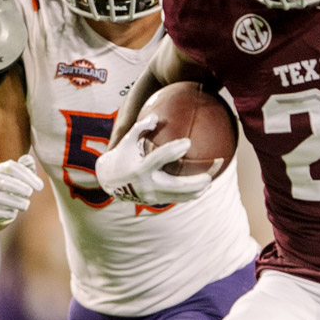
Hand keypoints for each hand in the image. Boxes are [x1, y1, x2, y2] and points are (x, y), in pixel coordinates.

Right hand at [0, 155, 44, 229]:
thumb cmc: (14, 186)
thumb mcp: (22, 175)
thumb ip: (27, 166)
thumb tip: (28, 159)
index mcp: (0, 169)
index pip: (11, 167)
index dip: (26, 175)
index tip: (40, 187)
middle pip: (1, 182)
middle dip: (18, 187)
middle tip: (30, 192)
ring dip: (12, 200)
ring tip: (25, 204)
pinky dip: (2, 212)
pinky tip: (13, 213)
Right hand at [92, 115, 210, 205]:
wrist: (109, 181)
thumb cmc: (122, 156)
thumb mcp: (127, 140)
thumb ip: (140, 128)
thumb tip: (156, 117)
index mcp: (139, 168)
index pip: (159, 158)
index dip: (173, 150)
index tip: (188, 142)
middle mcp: (146, 184)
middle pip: (174, 186)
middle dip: (193, 183)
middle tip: (209, 176)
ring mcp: (150, 195)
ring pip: (177, 196)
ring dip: (195, 192)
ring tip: (209, 184)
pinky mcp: (154, 201)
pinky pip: (174, 199)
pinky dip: (188, 195)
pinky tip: (200, 190)